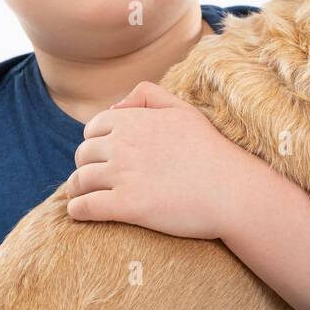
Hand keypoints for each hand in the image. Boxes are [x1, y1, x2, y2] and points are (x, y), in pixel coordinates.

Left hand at [65, 80, 238, 239]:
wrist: (232, 190)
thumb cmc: (211, 151)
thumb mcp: (183, 110)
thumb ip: (148, 95)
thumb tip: (115, 106)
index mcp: (133, 121)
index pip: (93, 129)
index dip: (94, 142)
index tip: (102, 155)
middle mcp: (123, 145)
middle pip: (82, 155)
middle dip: (85, 165)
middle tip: (94, 178)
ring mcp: (123, 176)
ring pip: (79, 181)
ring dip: (77, 189)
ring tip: (84, 196)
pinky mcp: (127, 206)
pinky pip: (86, 207)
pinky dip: (78, 211)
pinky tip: (81, 214)